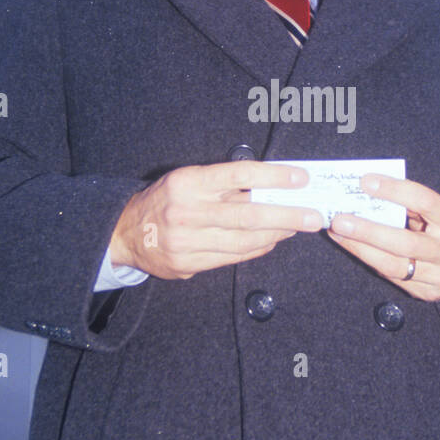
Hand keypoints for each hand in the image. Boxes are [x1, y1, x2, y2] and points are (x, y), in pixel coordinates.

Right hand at [110, 161, 322, 279]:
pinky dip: (257, 249)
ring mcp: (186, 242)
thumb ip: (225, 183)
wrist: (126, 233)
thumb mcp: (189, 179)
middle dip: (287, 215)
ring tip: (296, 227)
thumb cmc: (166, 199)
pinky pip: (232, 257)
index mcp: (188, 182)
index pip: (238, 175)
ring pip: (244, 241)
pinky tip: (272, 241)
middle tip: (313, 215)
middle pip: (247, 215)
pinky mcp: (188, 264)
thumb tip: (272, 183)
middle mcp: (186, 212)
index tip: (301, 178)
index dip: (273, 176)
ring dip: (276, 234)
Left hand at [327, 173, 439, 302]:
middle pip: (406, 243)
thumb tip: (371, 190)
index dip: (394, 191)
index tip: (366, 182)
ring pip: (394, 265)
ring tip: (338, 233)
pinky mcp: (428, 293)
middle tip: (340, 219)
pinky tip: (352, 247)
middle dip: (368, 231)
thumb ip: (415, 203)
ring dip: (361, 249)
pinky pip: (393, 276)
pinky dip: (369, 260)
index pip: (425, 202)